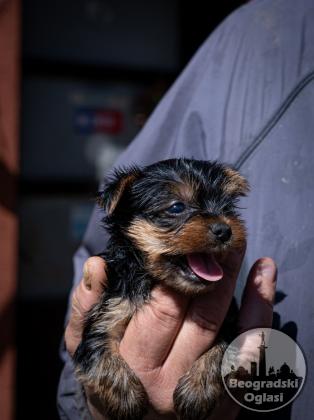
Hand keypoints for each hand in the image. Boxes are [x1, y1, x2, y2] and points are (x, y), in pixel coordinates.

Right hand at [65, 254, 275, 418]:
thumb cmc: (106, 378)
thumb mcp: (85, 346)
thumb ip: (86, 306)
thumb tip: (98, 265)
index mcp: (134, 365)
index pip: (163, 307)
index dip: (179, 272)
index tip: (188, 243)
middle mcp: (171, 384)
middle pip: (202, 316)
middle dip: (215, 272)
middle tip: (222, 238)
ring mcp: (203, 396)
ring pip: (234, 334)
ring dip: (247, 290)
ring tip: (246, 253)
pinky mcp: (227, 405)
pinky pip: (252, 358)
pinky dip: (261, 318)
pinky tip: (263, 286)